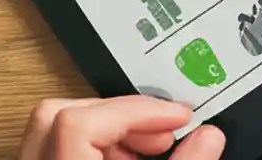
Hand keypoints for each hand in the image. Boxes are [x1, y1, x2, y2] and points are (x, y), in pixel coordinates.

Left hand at [18, 95, 225, 159]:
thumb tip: (208, 136)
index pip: (80, 122)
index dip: (135, 109)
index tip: (176, 116)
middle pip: (60, 115)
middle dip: (121, 114)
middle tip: (164, 130)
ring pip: (52, 130)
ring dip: (108, 130)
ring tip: (150, 149)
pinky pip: (54, 151)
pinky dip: (93, 149)